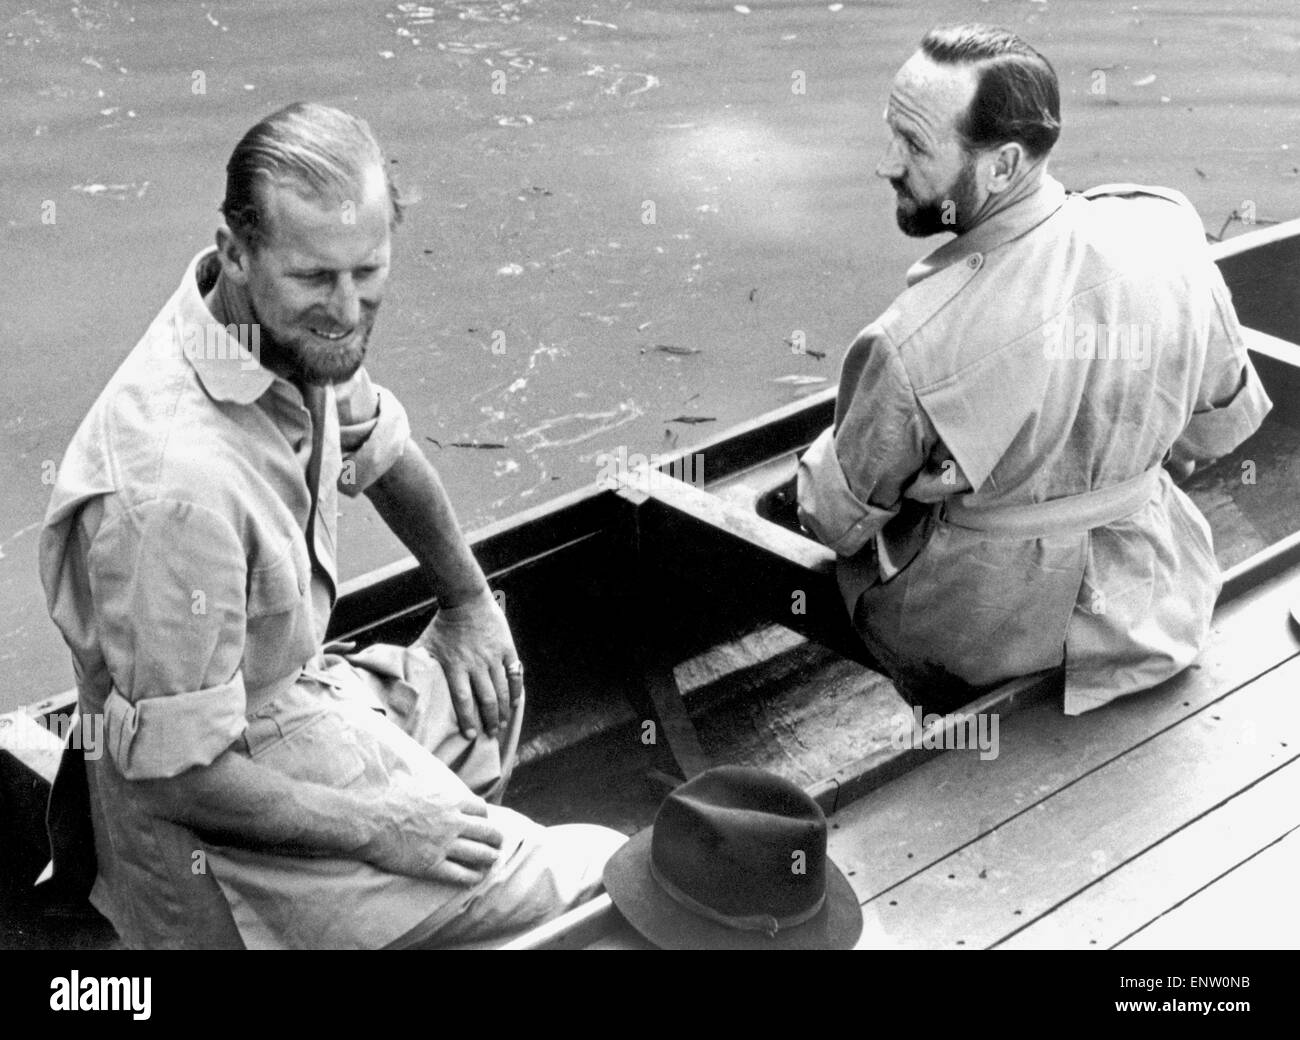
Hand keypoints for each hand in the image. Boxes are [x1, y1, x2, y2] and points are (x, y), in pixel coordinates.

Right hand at [362, 776, 503, 885]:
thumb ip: (427, 781)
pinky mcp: (432, 866)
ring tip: (493, 860)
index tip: (484, 822)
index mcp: (450, 801)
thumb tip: (422, 769)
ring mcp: (444, 845)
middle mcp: (453, 823)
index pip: (481, 809)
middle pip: (487, 832)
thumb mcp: (415, 781)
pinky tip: (476, 878)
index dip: (485, 817)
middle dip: (496, 839)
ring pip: (479, 854)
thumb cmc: (388, 799)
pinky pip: (460, 874)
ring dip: (490, 858)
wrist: (369, 820)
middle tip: (498, 843)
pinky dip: (472, 877)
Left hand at [414, 587, 522, 739]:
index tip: (471, 735)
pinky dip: (516, 689)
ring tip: (502, 722)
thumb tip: (400, 681)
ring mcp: (493, 657)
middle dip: (490, 720)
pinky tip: (515, 701)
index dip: (468, 720)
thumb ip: (416, 664)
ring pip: (502, 689)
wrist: (465, 599)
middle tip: (491, 734)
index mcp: (455, 667)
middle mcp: (476, 665)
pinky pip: (514, 673)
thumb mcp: (425, 644)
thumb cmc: (442, 624)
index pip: (463, 700)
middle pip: (487, 699)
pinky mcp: (506, 648)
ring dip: (503, 709)